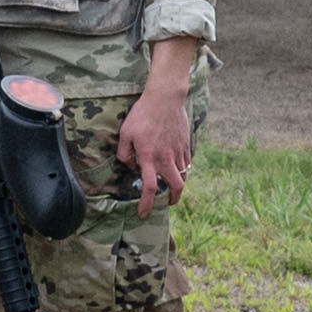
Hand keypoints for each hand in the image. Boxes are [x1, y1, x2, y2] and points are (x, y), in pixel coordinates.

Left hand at [120, 72, 193, 207]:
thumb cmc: (142, 115)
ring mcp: (178, 152)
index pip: (150, 187)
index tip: (143, 213)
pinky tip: (176, 168)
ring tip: (172, 186)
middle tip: (168, 203)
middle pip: (176, 187)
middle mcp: (166, 158)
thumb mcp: (125, 133)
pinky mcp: (186, 144)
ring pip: (184, 176)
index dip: (147, 204)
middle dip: (173, 199)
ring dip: (178, 184)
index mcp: (149, 158)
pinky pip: (187, 163)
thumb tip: (130, 166)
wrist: (165, 98)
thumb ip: (124, 154)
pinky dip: (183, 170)